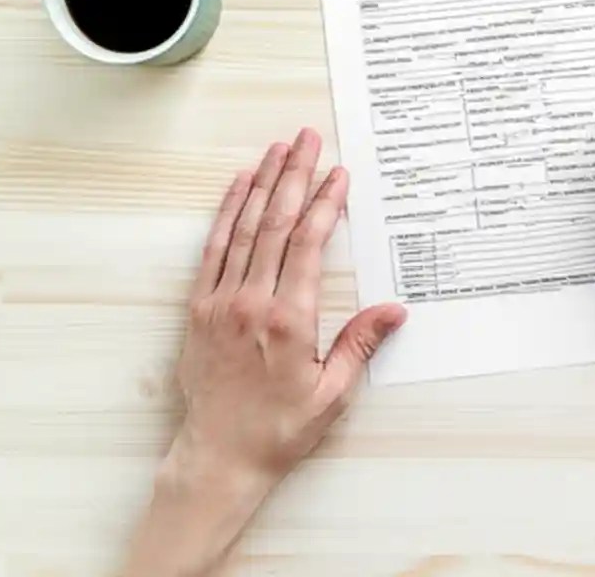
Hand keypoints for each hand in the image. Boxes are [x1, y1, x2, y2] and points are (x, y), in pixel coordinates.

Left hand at [176, 128, 405, 485]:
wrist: (219, 456)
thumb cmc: (279, 429)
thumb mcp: (333, 393)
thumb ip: (361, 344)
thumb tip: (396, 309)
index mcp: (289, 320)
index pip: (309, 244)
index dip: (324, 203)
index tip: (338, 174)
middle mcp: (251, 302)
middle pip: (276, 223)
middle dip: (294, 176)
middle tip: (307, 138)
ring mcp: (220, 302)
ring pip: (244, 228)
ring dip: (262, 183)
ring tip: (277, 149)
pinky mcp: (198, 308)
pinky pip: (213, 249)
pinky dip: (226, 213)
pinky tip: (237, 187)